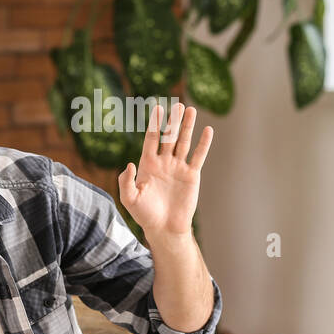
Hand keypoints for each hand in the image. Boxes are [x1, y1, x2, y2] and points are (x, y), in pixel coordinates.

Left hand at [119, 102, 212, 242]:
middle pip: (169, 136)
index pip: (151, 139)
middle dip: (173, 121)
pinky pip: (198, 156)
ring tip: (191, 109)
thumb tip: (129, 164)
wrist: (165, 228)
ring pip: (183, 142)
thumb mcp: (130, 199)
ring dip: (187, 126)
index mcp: (148, 164)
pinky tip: (207, 131)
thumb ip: (126, 181)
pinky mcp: (191, 176)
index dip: (154, 123)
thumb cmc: (145, 215)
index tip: (156, 107)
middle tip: (177, 104)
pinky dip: (203, 144)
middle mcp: (164, 162)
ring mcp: (178, 168)